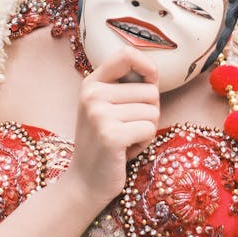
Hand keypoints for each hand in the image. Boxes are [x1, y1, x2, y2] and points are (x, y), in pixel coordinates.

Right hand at [66, 48, 159, 208]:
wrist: (84, 182)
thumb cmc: (103, 142)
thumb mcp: (104, 107)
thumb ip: (122, 87)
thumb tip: (153, 70)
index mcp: (92, 83)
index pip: (126, 54)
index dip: (147, 65)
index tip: (151, 81)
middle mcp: (93, 94)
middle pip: (150, 90)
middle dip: (149, 111)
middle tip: (128, 128)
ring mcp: (100, 115)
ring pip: (153, 111)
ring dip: (147, 129)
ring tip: (126, 140)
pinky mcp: (111, 136)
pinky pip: (149, 129)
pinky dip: (144, 143)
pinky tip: (127, 151)